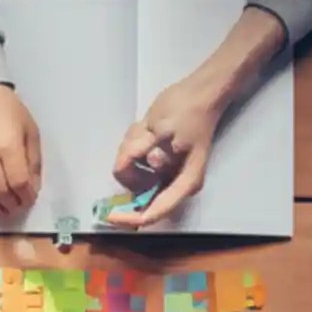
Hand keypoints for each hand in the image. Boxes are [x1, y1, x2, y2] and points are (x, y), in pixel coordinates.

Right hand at [0, 84, 41, 214]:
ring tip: (0, 210)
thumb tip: (32, 188)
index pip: (19, 184)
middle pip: (0, 193)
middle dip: (11, 206)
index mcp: (8, 146)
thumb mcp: (30, 130)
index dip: (26, 198)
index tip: (29, 201)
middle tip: (16, 209)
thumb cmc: (7, 108)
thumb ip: (33, 161)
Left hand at [108, 7, 284, 228]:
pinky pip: (137, 163)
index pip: (153, 213)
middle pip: (139, 191)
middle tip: (139, 136)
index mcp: (183, 183)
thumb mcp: (157, 128)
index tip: (110, 216)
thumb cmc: (186, 109)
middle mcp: (177, 184)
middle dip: (131, 167)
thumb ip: (136, 152)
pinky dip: (134, 147)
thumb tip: (119, 170)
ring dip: (131, 152)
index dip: (130, 219)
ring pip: (135, 175)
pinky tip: (146, 128)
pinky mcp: (162, 163)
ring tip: (146, 127)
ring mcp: (169, 174)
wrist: (202, 92)